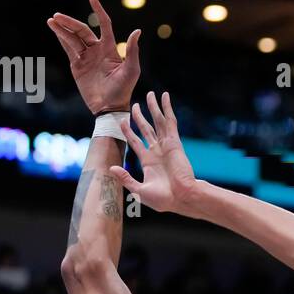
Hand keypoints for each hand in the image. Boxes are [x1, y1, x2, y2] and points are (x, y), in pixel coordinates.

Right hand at [48, 0, 139, 115]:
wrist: (108, 107)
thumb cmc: (123, 89)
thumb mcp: (132, 70)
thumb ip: (132, 50)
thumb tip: (138, 31)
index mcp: (111, 48)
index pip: (104, 24)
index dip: (98, 11)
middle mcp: (97, 50)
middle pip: (82, 30)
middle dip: (70, 22)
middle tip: (58, 16)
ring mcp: (86, 57)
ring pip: (73, 38)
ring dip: (62, 29)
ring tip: (52, 20)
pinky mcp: (77, 66)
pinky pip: (68, 49)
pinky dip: (61, 39)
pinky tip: (54, 29)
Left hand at [111, 91, 197, 214]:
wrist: (182, 198)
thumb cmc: (163, 199)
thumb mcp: (139, 191)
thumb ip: (126, 178)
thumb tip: (111, 167)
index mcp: (148, 162)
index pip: (135, 142)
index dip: (128, 131)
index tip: (122, 121)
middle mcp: (157, 151)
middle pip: (147, 129)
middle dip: (140, 116)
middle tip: (135, 105)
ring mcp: (166, 145)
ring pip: (158, 122)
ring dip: (154, 108)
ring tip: (150, 95)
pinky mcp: (175, 142)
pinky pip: (170, 122)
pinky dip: (167, 108)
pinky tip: (165, 97)